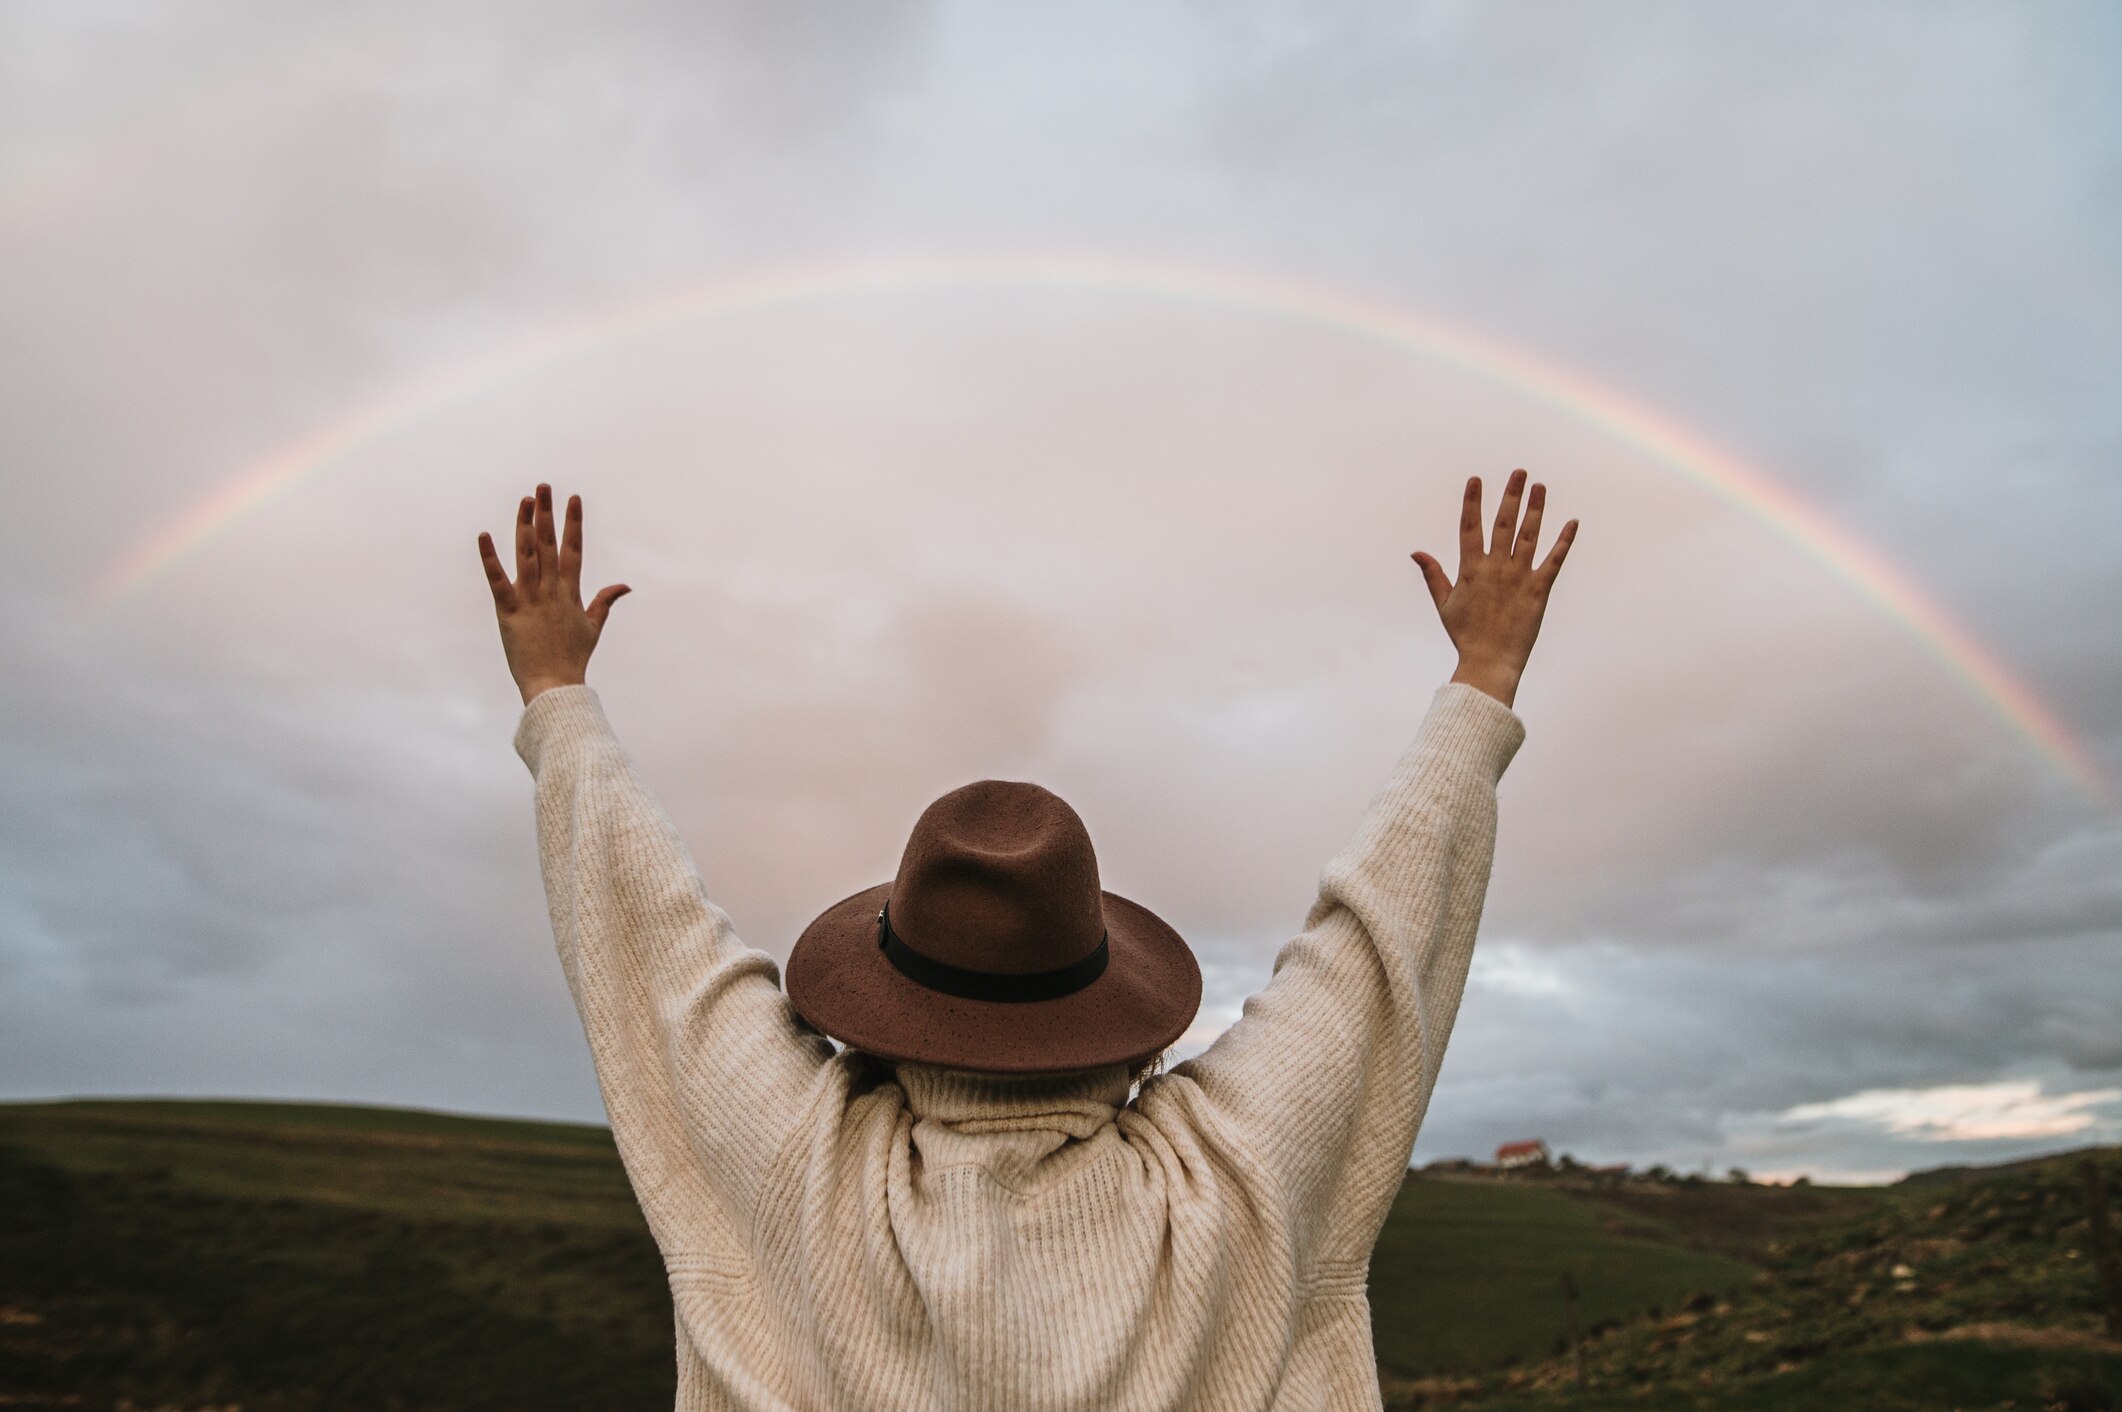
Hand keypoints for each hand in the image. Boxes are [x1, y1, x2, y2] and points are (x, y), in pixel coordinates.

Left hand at [478, 484, 630, 705]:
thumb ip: (605, 602)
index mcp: (571, 592)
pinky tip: (484, 535)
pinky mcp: (508, 611)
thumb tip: (624, 585)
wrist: (554, 685)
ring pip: (526, 554)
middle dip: (547, 513)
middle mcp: (551, 590)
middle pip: (548, 544)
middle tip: (544, 487)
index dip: (573, 523)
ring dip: (524, 525)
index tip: (574, 498)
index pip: (573, 549)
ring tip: (525, 500)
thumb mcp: (593, 627)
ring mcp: (529, 599)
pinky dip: (489, 558)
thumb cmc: (573, 658)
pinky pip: (497, 580)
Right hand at [1410, 470, 1575, 707]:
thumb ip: (1433, 575)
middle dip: (1511, 495)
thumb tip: (1417, 552)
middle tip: (1520, 472)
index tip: (1475, 480)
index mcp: (1471, 569)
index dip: (1472, 502)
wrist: (1490, 662)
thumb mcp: (1444, 604)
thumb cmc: (1465, 635)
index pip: (1470, 527)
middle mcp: (1496, 568)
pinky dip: (1565, 541)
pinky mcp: (1540, 590)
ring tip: (1540, 487)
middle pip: (1505, 523)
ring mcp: (1520, 577)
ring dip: (1536, 509)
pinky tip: (1573, 522)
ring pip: (1530, 535)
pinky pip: (1555, 560)